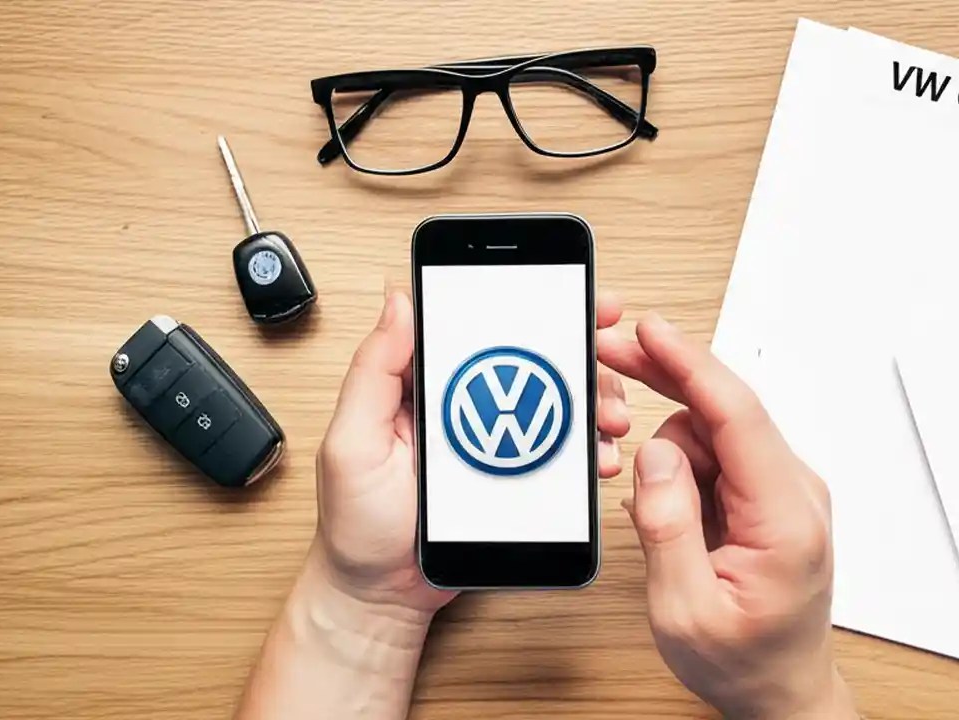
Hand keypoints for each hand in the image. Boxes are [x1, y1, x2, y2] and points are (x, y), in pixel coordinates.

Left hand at [237, 290, 629, 719]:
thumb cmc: (356, 525)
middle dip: (579, 349)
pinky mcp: (513, 476)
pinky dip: (588, 449)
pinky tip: (597, 454)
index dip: (526, 302)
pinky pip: (560, 454)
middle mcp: (464, 404)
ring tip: (607, 415)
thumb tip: (399, 301)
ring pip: (556, 403)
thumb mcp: (351, 442)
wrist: (381, 596)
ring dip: (593, 399)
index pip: (479, 325)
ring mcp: (493, 442)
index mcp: (424, 383)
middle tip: (606, 350)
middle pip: (531, 359)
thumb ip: (373, 372)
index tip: (569, 291)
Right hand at [599, 313, 857, 718]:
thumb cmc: (744, 661)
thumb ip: (667, 526)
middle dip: (665, 386)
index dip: (689, 366)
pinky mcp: (768, 496)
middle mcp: (795, 493)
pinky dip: (682, 473)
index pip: (738, 418)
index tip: (652, 331)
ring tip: (656, 519)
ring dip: (669, 458)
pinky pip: (716, 458)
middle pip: (723, 412)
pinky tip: (671, 516)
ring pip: (711, 434)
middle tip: (612, 362)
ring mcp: (785, 492)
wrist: (781, 689)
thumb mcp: (684, 610)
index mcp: (785, 519)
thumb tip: (655, 454)